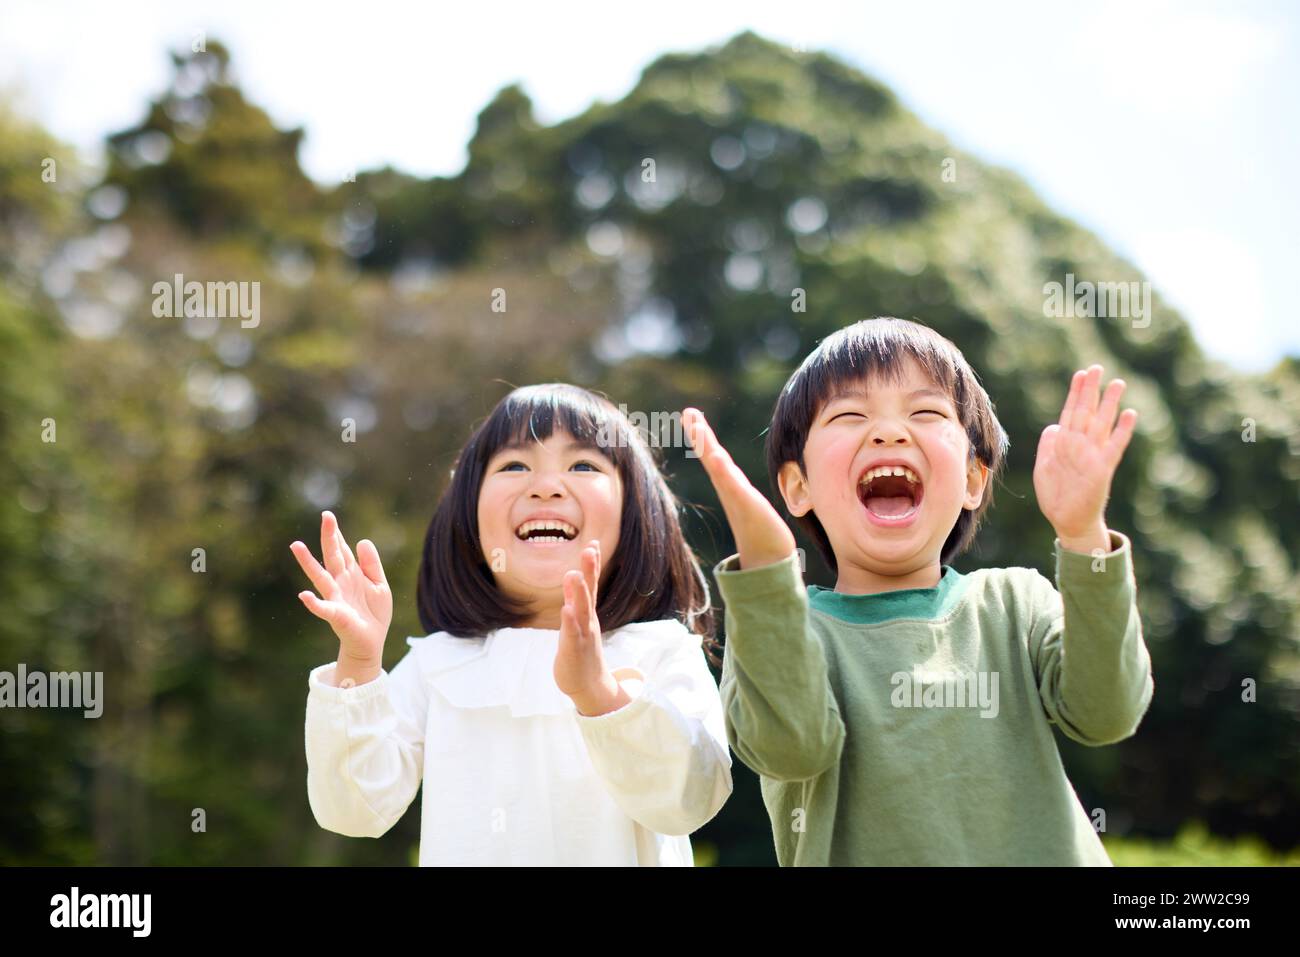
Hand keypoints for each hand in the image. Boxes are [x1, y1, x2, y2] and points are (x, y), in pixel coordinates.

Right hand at [290, 511, 391, 665]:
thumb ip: (371, 564)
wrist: (372, 641)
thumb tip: (362, 540)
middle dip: (329, 537)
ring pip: (321, 576)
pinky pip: (323, 608)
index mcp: (351, 574)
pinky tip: (304, 595)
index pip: (341, 550)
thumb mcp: (379, 584)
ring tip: (297, 546)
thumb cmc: (373, 612)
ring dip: (309, 562)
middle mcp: (340, 583)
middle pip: (332, 556)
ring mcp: (336, 598)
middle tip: (326, 516)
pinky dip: (313, 603)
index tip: (328, 516)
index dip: (336, 534)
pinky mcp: (336, 616)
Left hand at [553, 540, 626, 715]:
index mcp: (587, 614)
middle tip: (591, 548)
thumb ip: (574, 600)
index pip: (591, 585)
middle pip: (589, 592)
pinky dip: (570, 621)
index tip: (594, 542)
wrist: (589, 686)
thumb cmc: (580, 652)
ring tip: (574, 573)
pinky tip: (566, 609)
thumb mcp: (576, 622)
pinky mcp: (574, 650)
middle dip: (589, 571)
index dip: (592, 565)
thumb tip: (572, 576)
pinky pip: (572, 634)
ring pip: (582, 611)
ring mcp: (583, 635)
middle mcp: (588, 621)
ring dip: (579, 592)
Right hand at [683, 407, 796, 569]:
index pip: (713, 453)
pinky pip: (732, 485)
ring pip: (718, 468)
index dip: (701, 433)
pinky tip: (716, 456)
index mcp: (728, 482)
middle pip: (711, 456)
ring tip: (698, 428)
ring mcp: (735, 496)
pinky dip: (722, 471)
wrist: (769, 556)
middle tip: (688, 413)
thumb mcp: (749, 502)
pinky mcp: (747, 506)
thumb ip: (742, 492)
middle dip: (699, 435)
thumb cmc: (760, 529)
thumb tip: (735, 483)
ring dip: (708, 448)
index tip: (689, 412)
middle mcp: (728, 487)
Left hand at [1034, 365, 1137, 544]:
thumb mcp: (1044, 467)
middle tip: (1097, 368)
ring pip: (1102, 424)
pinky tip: (1130, 414)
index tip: (1080, 374)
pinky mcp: (1102, 469)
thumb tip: (1053, 425)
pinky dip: (1122, 431)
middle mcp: (1081, 446)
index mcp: (1065, 444)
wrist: (1067, 521)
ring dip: (1109, 404)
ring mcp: (1093, 456)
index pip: (1071, 412)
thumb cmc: (1056, 494)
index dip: (1075, 394)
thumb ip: (1048, 446)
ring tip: (1118, 383)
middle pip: (1086, 412)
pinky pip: (1114, 446)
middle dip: (1091, 391)